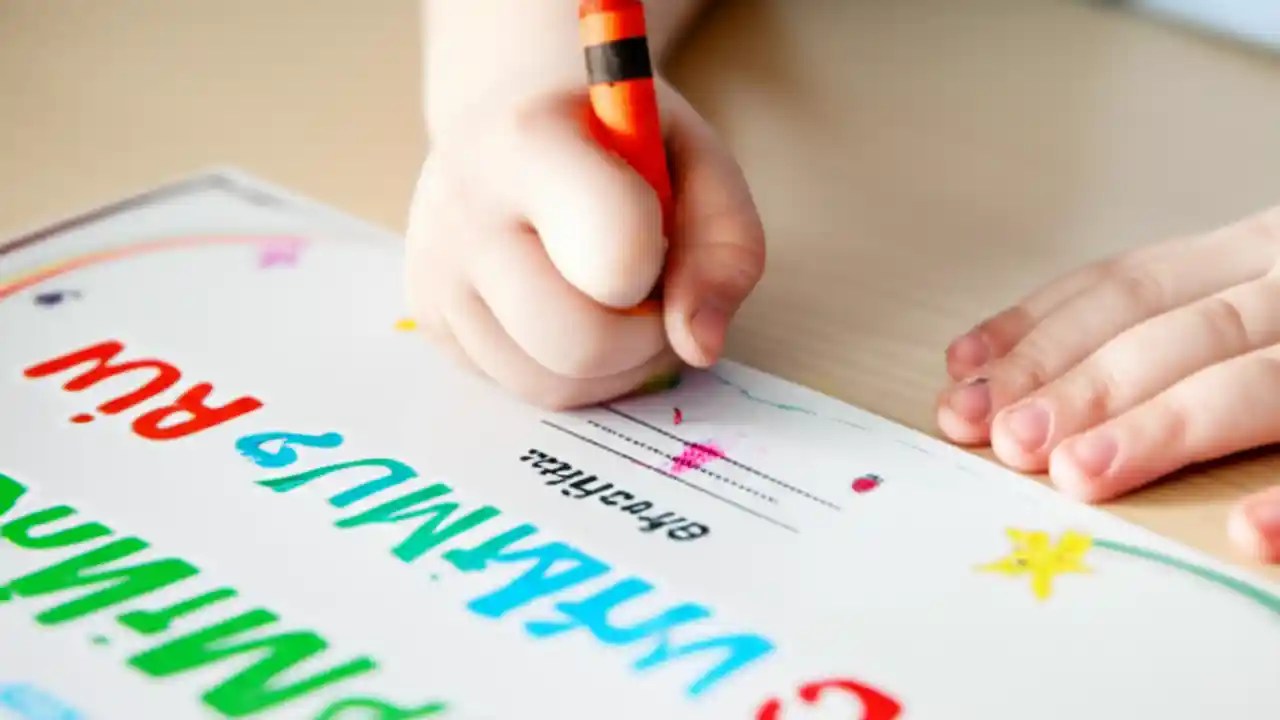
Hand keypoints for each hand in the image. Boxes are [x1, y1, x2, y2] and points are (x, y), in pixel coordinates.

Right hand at [405, 81, 764, 409]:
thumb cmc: (612, 136)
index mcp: (530, 145)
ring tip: (618, 303)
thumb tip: (698, 346)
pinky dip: (571, 374)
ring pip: (551, 386)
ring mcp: (437, 274)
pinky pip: (523, 390)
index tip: (659, 234)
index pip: (616, 257)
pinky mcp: (430, 321)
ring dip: (614, 367)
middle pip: (579, 344)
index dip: (661, 265)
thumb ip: (725, 248)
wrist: (506, 113)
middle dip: (644, 338)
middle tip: (653, 290)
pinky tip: (574, 313)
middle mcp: (465, 212)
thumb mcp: (698, 157)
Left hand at [937, 205, 1279, 562]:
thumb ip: (1152, 329)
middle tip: (1009, 437)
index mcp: (1253, 258)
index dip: (1039, 333)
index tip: (962, 378)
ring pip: (1252, 382)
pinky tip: (1248, 533)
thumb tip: (1002, 389)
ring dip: (1159, 429)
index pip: (1129, 288)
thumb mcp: (1241, 299)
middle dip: (1080, 384)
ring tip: (1080, 472)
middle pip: (1175, 333)